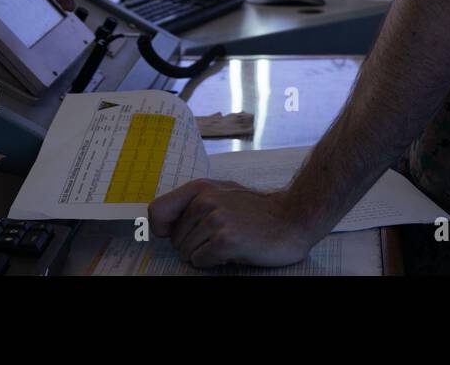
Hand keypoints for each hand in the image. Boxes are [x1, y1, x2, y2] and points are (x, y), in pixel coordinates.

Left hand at [148, 179, 315, 268]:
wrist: (292, 219)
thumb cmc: (256, 212)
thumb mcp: (223, 194)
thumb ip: (193, 202)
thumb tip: (159, 222)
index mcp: (201, 188)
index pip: (157, 211)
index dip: (161, 228)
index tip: (172, 235)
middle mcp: (205, 200)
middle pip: (175, 239)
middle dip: (192, 245)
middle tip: (217, 238)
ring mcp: (215, 219)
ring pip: (187, 252)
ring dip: (205, 254)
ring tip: (229, 243)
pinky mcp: (225, 240)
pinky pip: (200, 261)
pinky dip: (214, 262)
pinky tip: (233, 251)